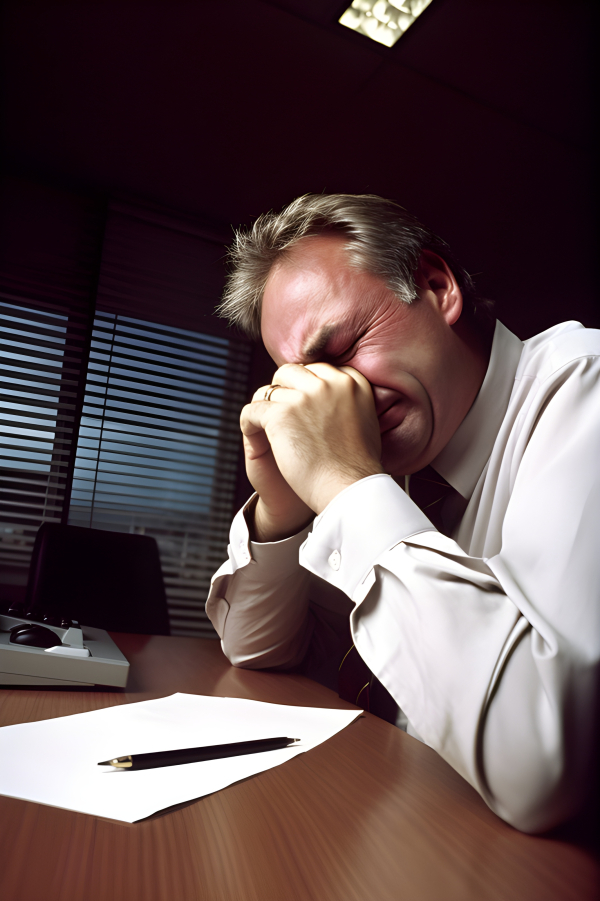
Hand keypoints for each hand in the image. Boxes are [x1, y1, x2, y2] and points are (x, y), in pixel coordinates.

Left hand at [240, 363, 382, 538]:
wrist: (349, 488)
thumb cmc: (355, 465)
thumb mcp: (366, 420)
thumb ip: (348, 400)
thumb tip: (332, 390)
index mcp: (351, 382)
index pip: (318, 369)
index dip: (304, 384)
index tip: (300, 402)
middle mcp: (329, 383)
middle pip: (291, 372)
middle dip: (282, 389)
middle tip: (280, 413)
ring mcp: (304, 397)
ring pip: (269, 390)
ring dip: (265, 408)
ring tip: (265, 427)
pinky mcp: (282, 414)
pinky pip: (253, 409)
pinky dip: (248, 421)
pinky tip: (252, 432)